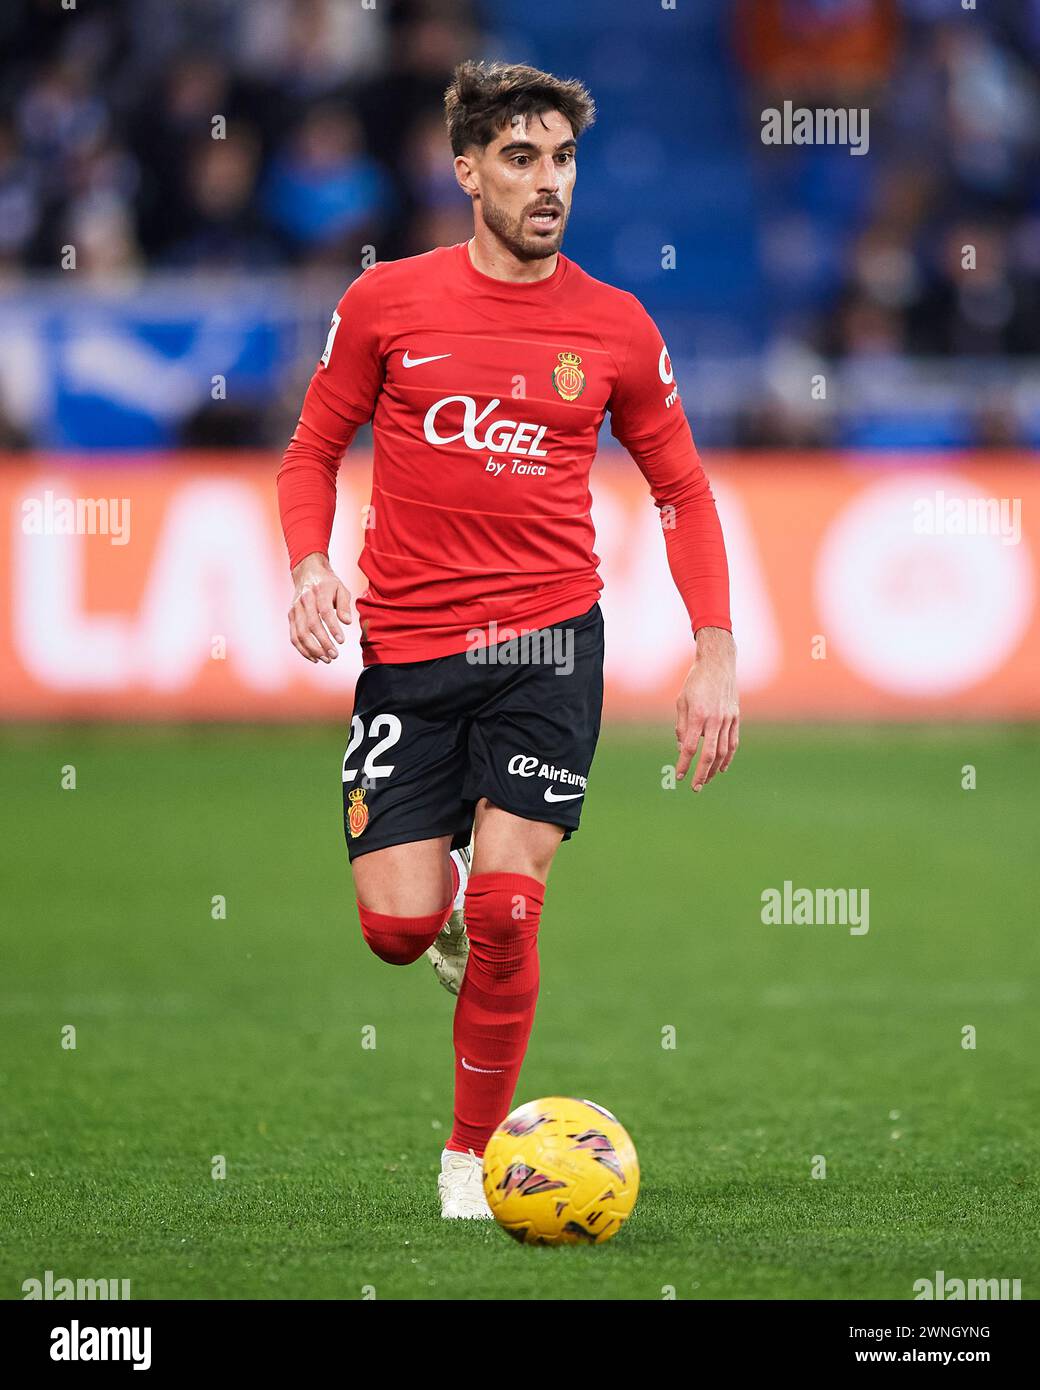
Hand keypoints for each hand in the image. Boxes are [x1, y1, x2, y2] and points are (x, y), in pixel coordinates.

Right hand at [288, 553, 351, 662]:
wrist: (307, 573)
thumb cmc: (328, 583)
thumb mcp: (341, 589)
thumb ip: (344, 605)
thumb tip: (347, 622)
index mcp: (319, 591)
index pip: (325, 612)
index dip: (333, 628)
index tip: (342, 641)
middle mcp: (304, 600)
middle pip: (311, 625)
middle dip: (323, 643)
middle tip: (335, 655)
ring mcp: (295, 609)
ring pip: (300, 633)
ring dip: (313, 649)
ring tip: (327, 659)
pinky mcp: (290, 616)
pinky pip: (294, 636)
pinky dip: (303, 649)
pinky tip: (314, 658)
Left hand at [674, 627, 738, 791]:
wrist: (718, 663)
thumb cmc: (695, 682)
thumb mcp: (681, 701)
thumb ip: (682, 726)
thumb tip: (683, 748)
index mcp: (698, 715)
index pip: (690, 747)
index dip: (684, 764)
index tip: (679, 776)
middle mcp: (715, 719)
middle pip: (709, 754)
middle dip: (701, 774)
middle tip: (695, 788)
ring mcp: (728, 719)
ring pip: (723, 751)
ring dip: (714, 769)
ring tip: (706, 780)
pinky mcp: (736, 717)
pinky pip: (733, 742)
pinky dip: (729, 757)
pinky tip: (722, 768)